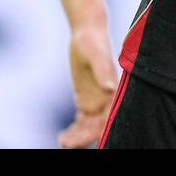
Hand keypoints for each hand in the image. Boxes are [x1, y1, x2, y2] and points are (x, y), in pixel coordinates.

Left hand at [58, 23, 117, 147]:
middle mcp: (107, 98)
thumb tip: (109, 88)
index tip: (91, 140)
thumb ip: (103, 70)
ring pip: (89, 126)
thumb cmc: (92, 41)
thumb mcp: (95, 54)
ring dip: (78, 137)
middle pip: (98, 125)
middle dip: (85, 137)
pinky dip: (74, 130)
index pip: (110, 116)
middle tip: (67, 143)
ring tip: (63, 141)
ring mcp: (96, 100)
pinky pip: (81, 120)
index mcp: (114, 90)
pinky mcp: (86, 99)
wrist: (86, 32)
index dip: (102, 131)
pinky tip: (62, 136)